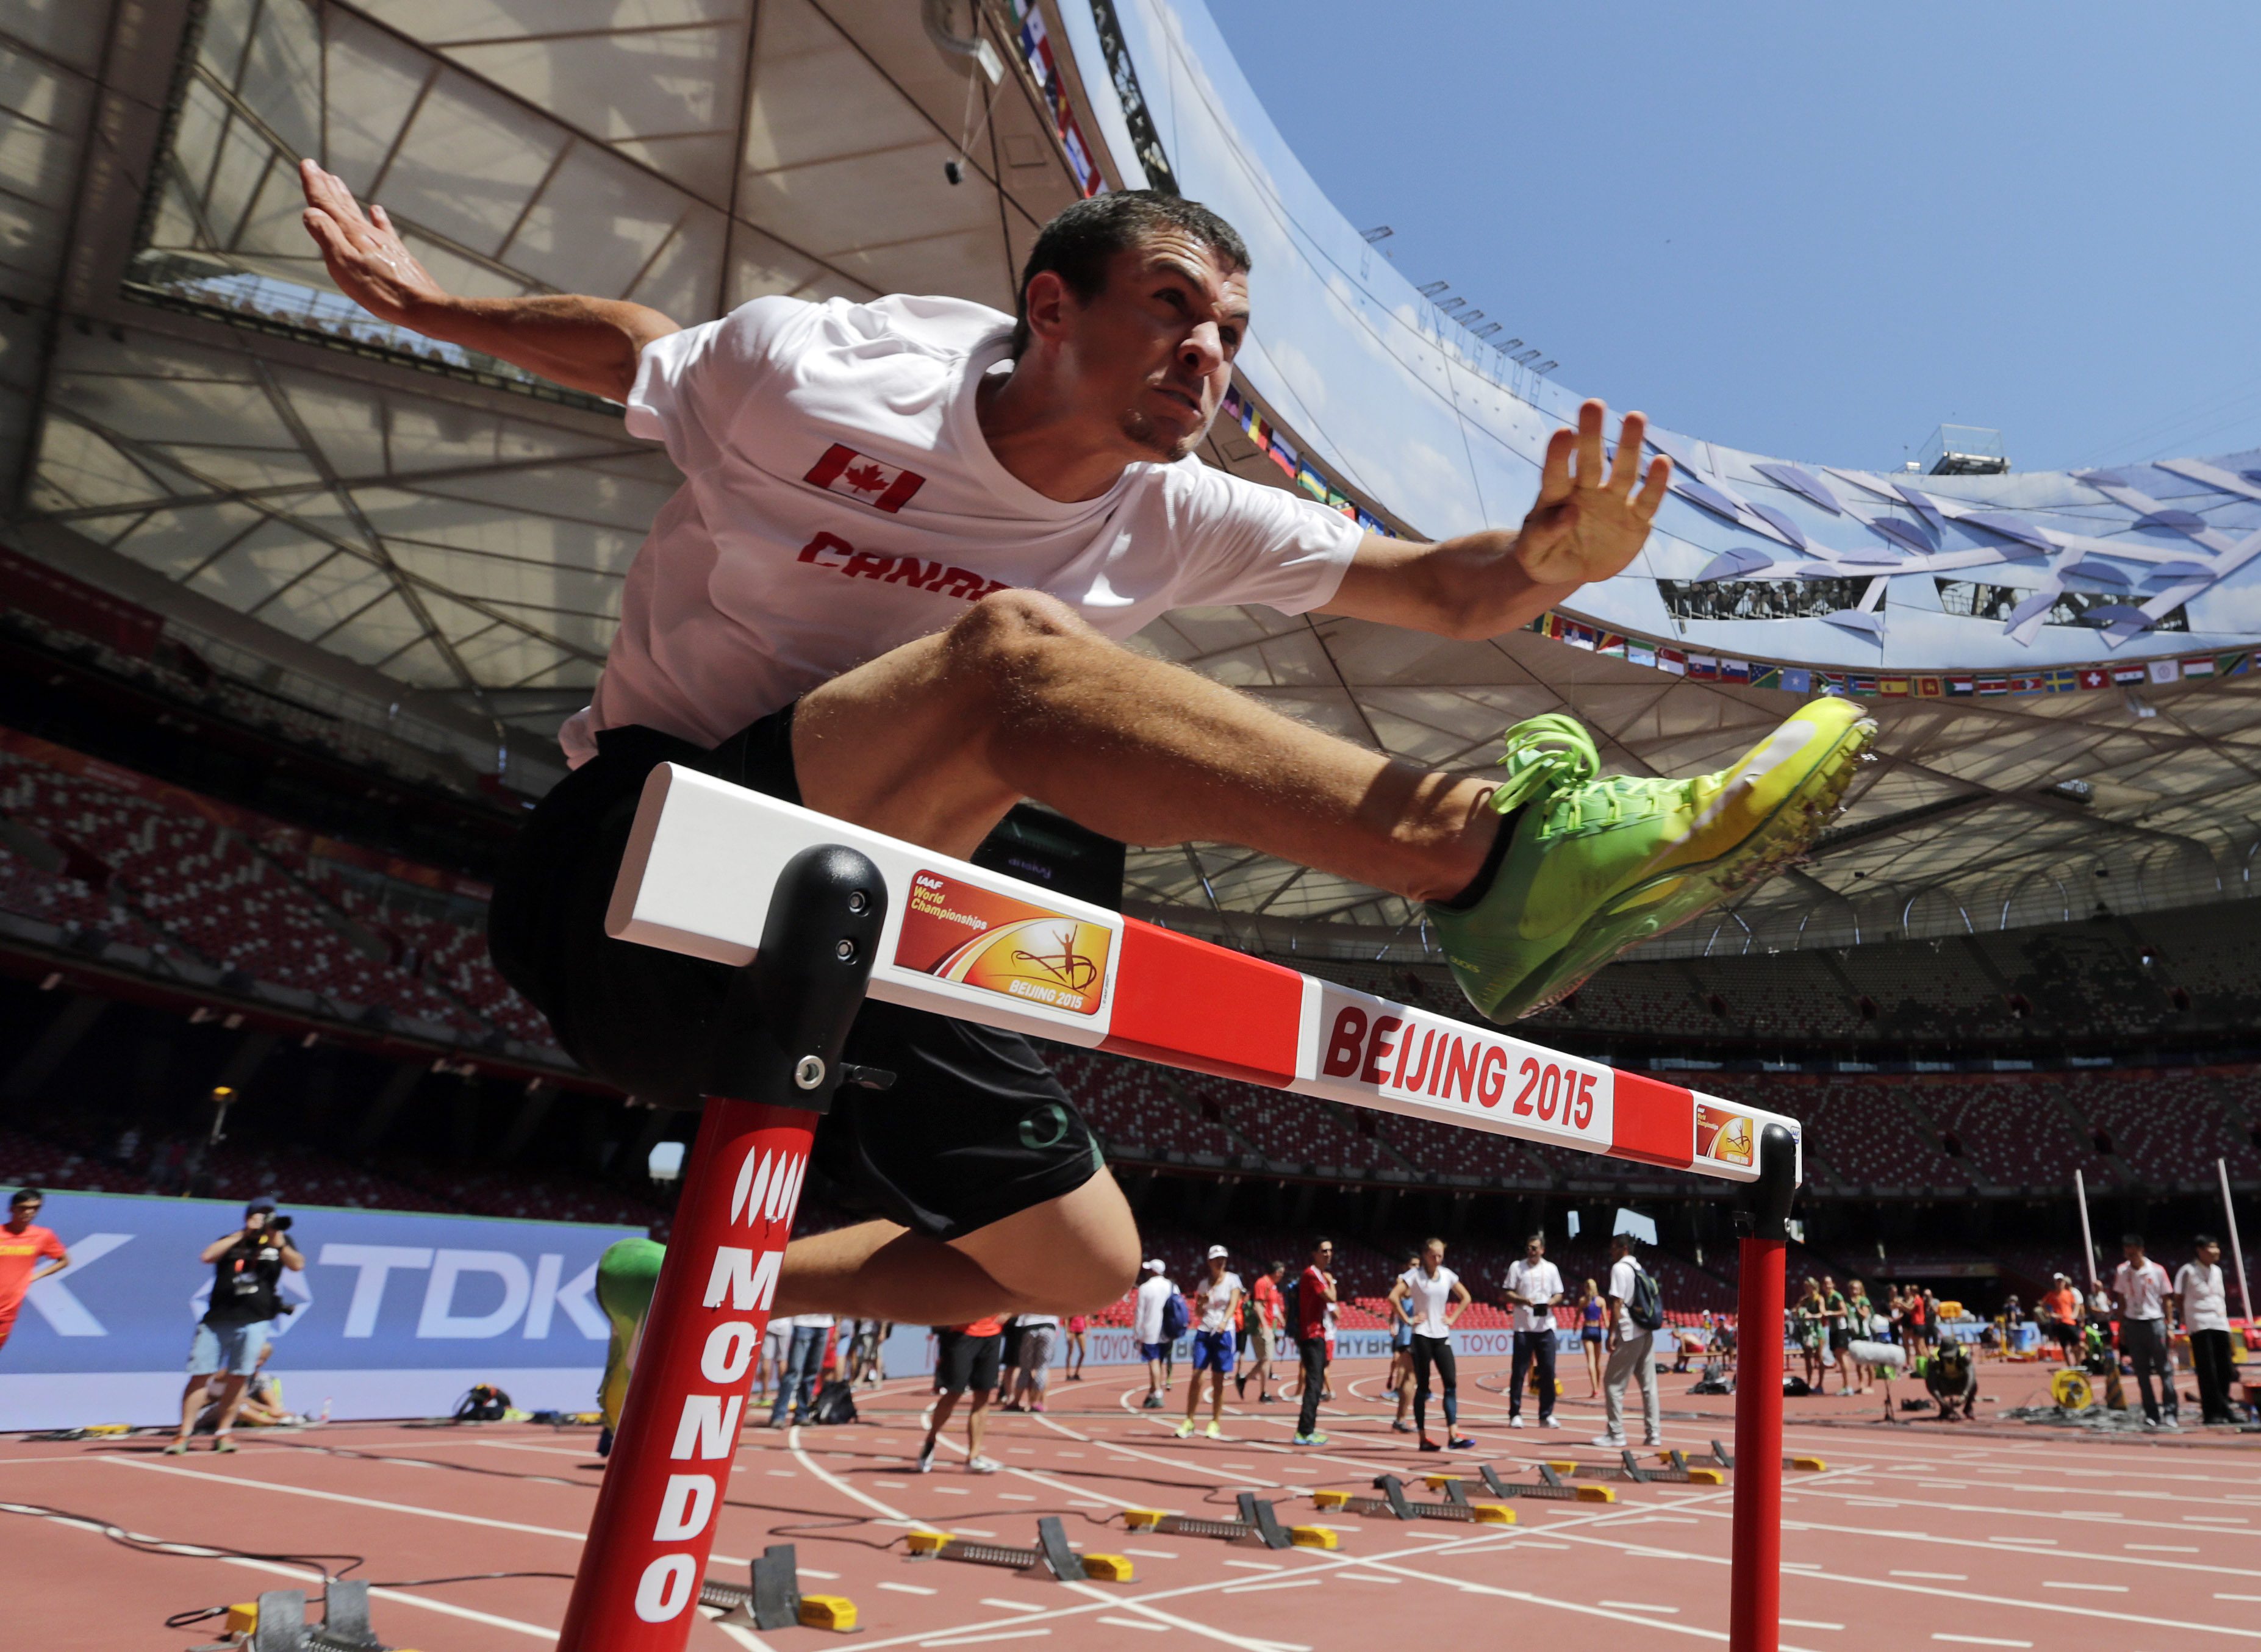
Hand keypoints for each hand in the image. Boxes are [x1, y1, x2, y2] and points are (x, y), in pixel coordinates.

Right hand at [299, 159, 448, 327]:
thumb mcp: (344, 264)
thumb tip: (310, 211)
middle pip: (342, 204)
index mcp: (351, 233)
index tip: (307, 164)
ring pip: (359, 213)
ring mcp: (384, 242)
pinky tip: (377, 210)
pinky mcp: (397, 254)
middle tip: (316, 167)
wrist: (422, 306)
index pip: (326, 203)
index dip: (314, 184)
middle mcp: (367, 232)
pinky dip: (378, 218)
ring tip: (336, 180)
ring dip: (345, 197)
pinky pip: (384, 229)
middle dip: (327, 185)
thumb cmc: (380, 290)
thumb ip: (327, 236)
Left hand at [1514, 400, 1670, 587]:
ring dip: (1629, 445)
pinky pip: (1647, 500)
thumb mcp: (1532, 555)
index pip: (1555, 473)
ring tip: (1634, 416)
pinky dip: (1656, 483)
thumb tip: (1569, 513)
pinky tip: (1662, 462)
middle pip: (1589, 461)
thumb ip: (1543, 535)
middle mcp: (1586, 491)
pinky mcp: (1636, 519)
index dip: (1559, 454)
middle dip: (1592, 434)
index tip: (1564, 433)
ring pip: (1623, 470)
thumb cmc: (1545, 556)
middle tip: (1593, 404)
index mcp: (1556, 497)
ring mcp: (1613, 502)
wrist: (1569, 570)